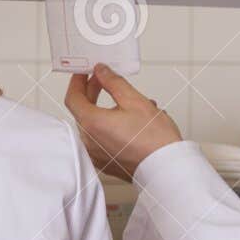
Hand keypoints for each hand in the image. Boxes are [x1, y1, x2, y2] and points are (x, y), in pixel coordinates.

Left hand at [64, 64, 182, 182]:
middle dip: (93, 92)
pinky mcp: (106, 162)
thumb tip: (101, 71)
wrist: (166, 168)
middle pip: (83, 111)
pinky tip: (130, 120)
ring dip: (107, 109)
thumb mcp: (135, 101)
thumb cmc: (154, 140)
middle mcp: (89, 142)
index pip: (73, 98)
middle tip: (103, 80)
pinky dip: (111, 126)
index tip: (83, 72)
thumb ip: (113, 83)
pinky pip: (102, 138)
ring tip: (130, 101)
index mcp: (92, 124)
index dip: (77, 81)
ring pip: (95, 124)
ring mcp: (96, 154)